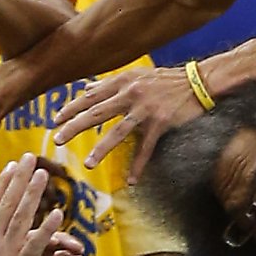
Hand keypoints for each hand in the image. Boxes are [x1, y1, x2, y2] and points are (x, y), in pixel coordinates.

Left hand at [51, 67, 203, 181]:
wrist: (198, 81)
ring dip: (102, 149)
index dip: (72, 108)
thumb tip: (86, 88)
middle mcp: (131, 94)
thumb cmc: (167, 79)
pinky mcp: (161, 123)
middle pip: (97, 112)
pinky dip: (138, 164)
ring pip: (118, 132)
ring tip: (88, 164)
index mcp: (123, 82)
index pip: (91, 96)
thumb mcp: (137, 75)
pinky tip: (132, 180)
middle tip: (57, 140)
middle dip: (75, 127)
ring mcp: (146, 110)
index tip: (56, 120)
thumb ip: (111, 83)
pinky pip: (146, 147)